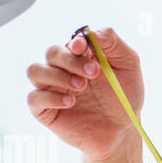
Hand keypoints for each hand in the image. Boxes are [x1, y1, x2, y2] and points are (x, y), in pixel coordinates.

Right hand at [25, 27, 143, 161]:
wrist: (122, 131)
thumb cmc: (124, 97)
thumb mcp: (128, 67)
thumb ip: (114, 44)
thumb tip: (93, 31)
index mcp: (81, 56)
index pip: (70, 42)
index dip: (75, 43)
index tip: (84, 48)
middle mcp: (62, 69)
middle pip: (52, 53)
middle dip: (71, 60)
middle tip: (93, 73)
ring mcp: (52, 89)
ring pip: (35, 70)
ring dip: (57, 75)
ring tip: (81, 86)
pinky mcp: (46, 110)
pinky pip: (33, 98)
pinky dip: (50, 98)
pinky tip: (71, 103)